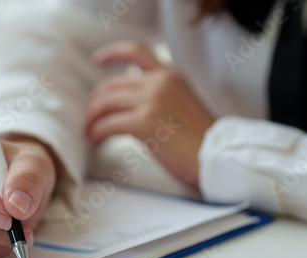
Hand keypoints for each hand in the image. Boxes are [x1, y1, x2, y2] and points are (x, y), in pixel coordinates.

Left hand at [86, 42, 215, 188]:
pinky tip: (95, 141)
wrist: (217, 156)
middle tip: (89, 118)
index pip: (136, 52)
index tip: (97, 60)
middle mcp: (159, 83)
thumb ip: (161, 95)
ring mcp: (151, 101)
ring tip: (90, 133)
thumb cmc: (201, 140)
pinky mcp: (144, 122)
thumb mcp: (183, 103)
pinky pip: (107, 124)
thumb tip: (133, 102)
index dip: (113, 53)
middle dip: (95, 102)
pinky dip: (96, 133)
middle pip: (112, 85)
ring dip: (92, 119)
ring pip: (105, 103)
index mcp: (170, 76)